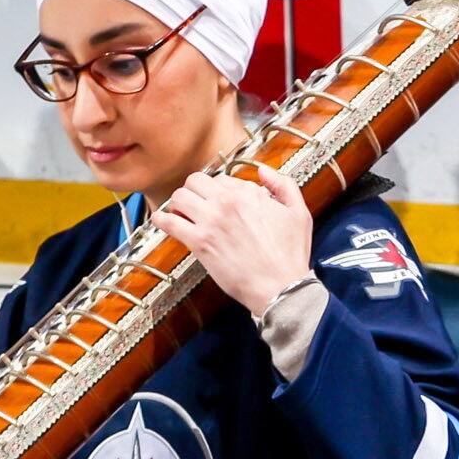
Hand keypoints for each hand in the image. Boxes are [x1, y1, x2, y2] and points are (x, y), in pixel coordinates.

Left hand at [153, 165, 314, 317]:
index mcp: (249, 193)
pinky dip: (161, 219)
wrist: (280, 287)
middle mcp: (227, 202)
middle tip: (195, 202)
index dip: (219, 190)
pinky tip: (160, 220)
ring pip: (180, 196)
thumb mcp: (299, 213)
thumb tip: (263, 171)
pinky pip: (170, 222)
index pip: (222, 179)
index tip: (218, 200)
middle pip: (196, 181)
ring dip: (178, 202)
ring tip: (179, 211)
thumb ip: (283, 186)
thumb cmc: (290, 255)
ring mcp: (210, 221)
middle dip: (194, 189)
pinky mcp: (199, 243)